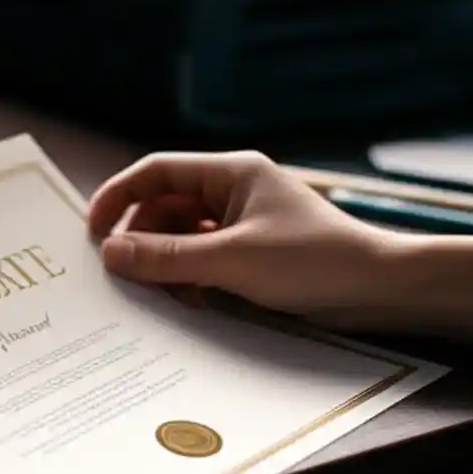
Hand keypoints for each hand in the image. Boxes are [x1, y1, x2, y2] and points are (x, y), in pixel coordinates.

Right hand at [88, 151, 398, 329]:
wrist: (381, 290)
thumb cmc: (316, 261)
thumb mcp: (233, 261)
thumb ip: (167, 257)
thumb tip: (110, 251)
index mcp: (231, 173)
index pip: (156, 172)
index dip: (118, 196)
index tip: (91, 231)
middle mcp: (234, 192)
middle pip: (164, 206)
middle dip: (140, 238)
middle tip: (121, 274)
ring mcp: (243, 223)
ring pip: (181, 236)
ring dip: (165, 263)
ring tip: (157, 294)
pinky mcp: (253, 253)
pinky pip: (203, 258)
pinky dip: (188, 277)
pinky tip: (187, 301)